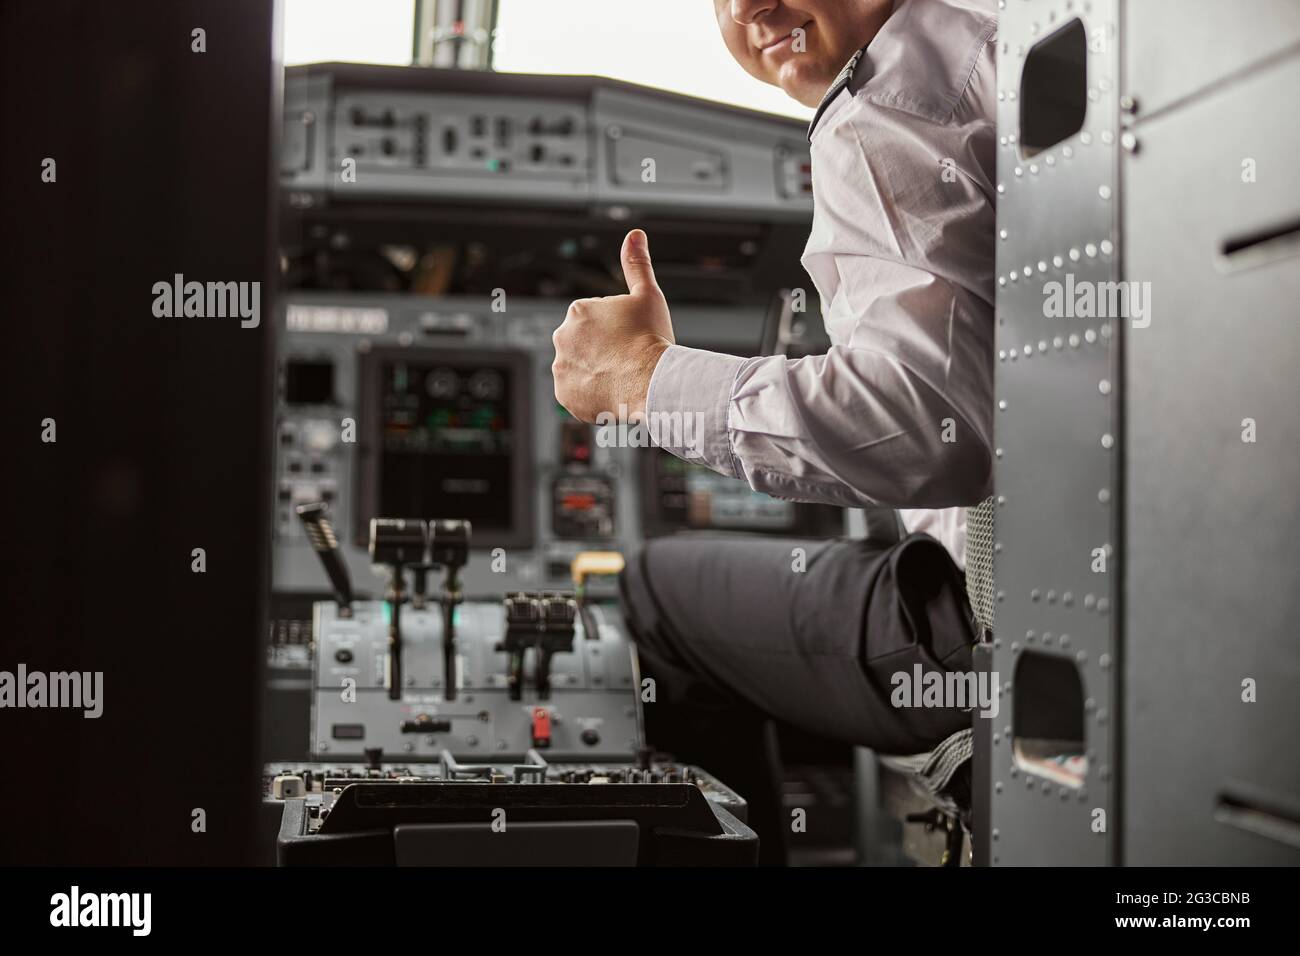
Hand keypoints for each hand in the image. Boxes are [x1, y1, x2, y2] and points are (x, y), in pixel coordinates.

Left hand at [552, 229, 673, 423]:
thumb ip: (637, 264)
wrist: (650, 383)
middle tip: (628, 359)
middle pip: (585, 344)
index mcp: (579, 310)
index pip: (596, 320)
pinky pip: (577, 393)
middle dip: (603, 351)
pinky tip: (611, 392)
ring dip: (596, 372)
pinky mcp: (565, 394)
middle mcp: (562, 336)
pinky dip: (591, 395)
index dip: (618, 330)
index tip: (631, 338)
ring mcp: (561, 367)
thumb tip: (635, 236)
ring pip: (580, 368)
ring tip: (621, 377)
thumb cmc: (651, 339)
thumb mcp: (648, 295)